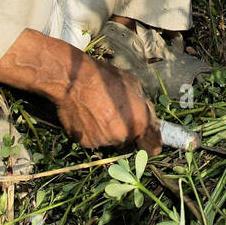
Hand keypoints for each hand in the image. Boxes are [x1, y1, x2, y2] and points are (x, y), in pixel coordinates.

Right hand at [0, 28, 161, 152]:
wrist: (73, 81)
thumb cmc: (104, 77)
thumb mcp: (133, 85)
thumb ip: (144, 106)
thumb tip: (148, 118)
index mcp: (138, 122)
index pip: (152, 146)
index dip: (150, 144)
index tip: (147, 142)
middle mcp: (122, 136)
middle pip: (128, 142)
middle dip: (125, 132)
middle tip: (114, 115)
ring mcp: (103, 141)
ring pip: (110, 142)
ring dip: (107, 132)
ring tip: (98, 112)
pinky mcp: (86, 142)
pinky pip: (94, 141)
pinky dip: (91, 132)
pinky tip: (87, 116)